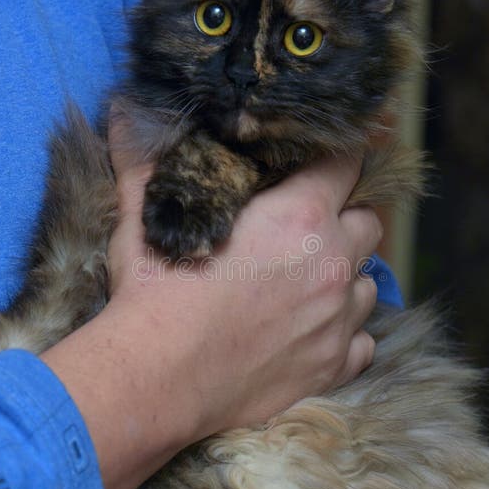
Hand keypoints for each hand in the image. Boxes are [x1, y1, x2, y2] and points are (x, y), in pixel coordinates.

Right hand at [43, 132, 381, 488]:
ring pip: (369, 284)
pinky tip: (313, 334)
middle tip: (310, 230)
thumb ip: (144, 161)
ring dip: (346, 278)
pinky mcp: (332, 366)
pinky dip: (345, 336)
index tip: (321, 164)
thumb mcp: (144, 218)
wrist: (156, 378)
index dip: (337, 159)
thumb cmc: (153, 292)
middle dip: (346, 219)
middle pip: (369, 222)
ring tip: (309, 286)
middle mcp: (333, 262)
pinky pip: (362, 343)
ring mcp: (338, 318)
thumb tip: (120, 111)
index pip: (347, 163)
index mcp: (300, 215)